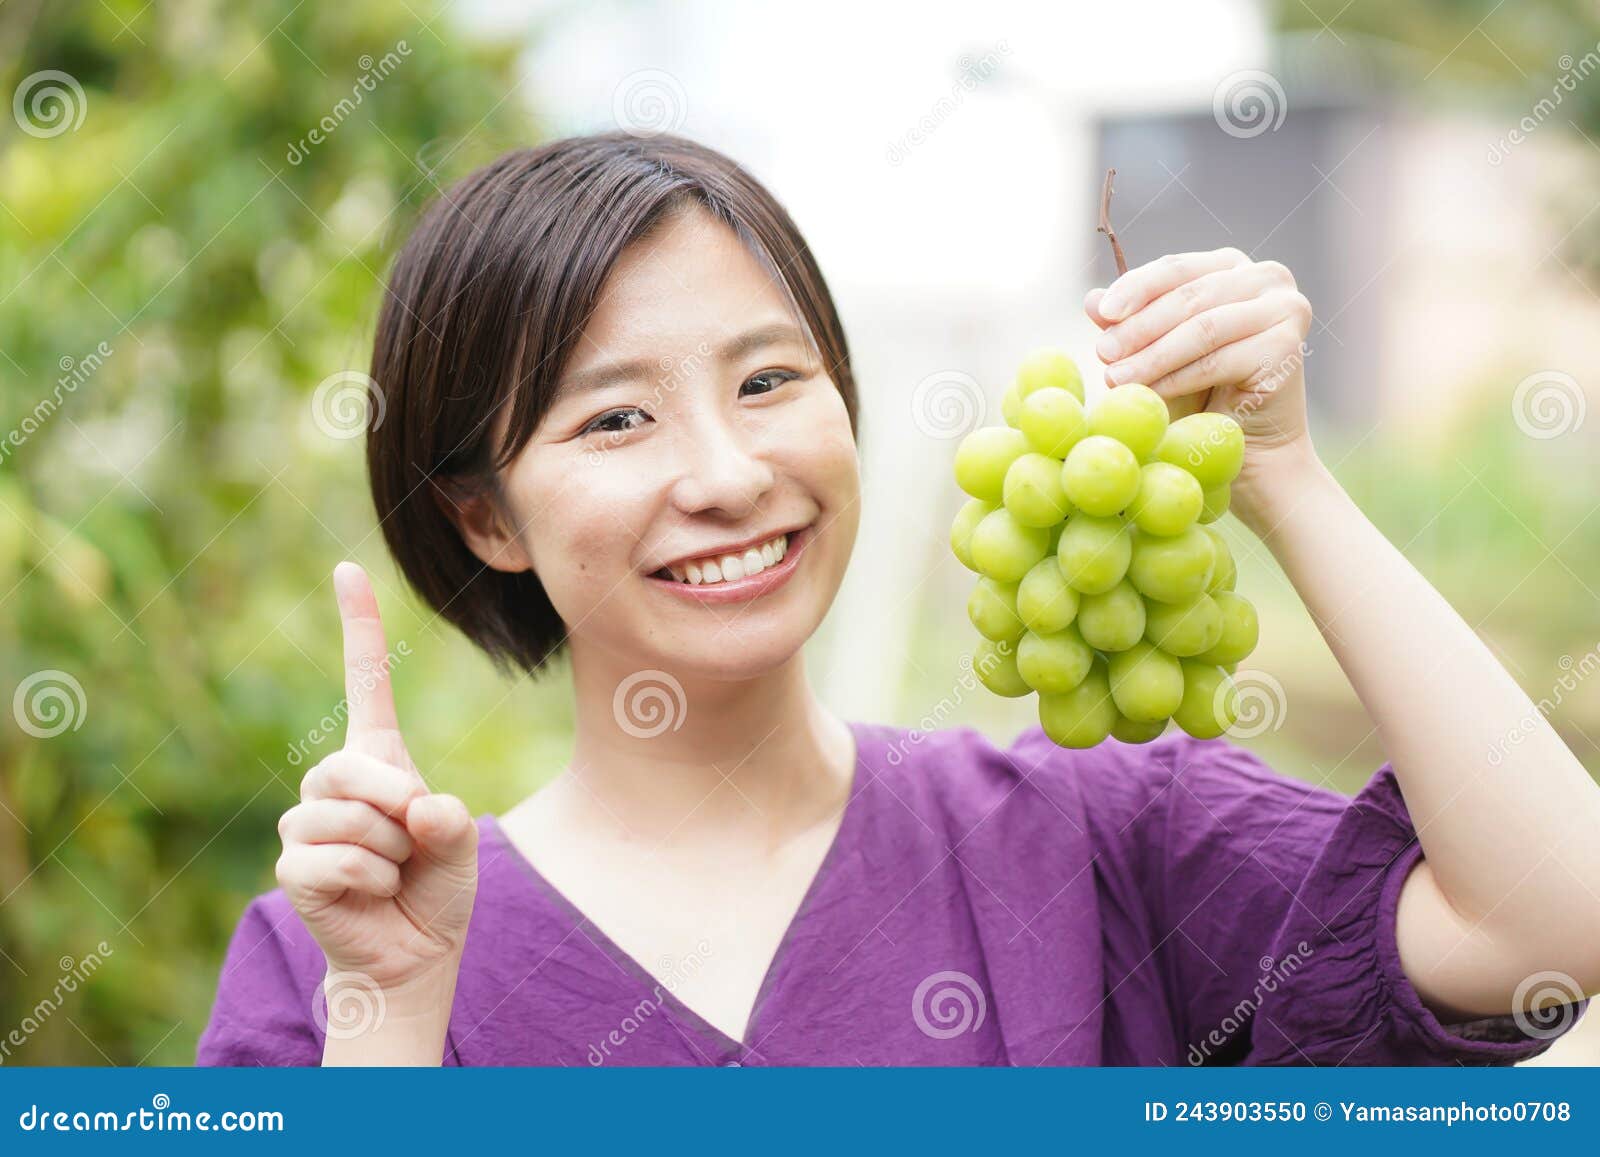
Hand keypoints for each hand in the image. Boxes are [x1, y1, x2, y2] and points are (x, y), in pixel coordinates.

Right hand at [275, 562, 478, 1011]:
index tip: (348, 568)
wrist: (414, 953)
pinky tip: (373, 896)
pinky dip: (373, 883)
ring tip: (394, 874)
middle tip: (413, 843)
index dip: (359, 626)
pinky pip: (339, 862)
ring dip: (392, 854)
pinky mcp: (293, 867)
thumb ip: (447, 819)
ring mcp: (306, 822)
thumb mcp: (460, 842)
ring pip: (351, 820)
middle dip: (396, 805)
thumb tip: (413, 808)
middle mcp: (334, 781)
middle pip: (353, 765)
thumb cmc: (436, 887)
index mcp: (379, 758)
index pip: (366, 682)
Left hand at [1085, 248, 1317, 529]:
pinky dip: (1178, 379)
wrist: (1251, 453)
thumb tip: (1090, 299)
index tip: (1101, 313)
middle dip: (1139, 328)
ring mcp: (1285, 308)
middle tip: (1102, 353)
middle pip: (1188, 297)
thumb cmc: (1200, 399)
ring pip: (1202, 328)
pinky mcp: (1288, 346)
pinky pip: (1218, 360)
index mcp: (1231, 267)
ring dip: (1152, 356)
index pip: (1175, 269)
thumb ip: (1129, 324)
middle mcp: (1267, 278)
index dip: (1135, 288)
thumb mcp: (1156, 355)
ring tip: (1115, 379)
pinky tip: (1149, 396)